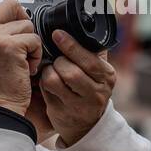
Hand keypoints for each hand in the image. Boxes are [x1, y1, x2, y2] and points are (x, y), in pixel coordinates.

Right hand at [0, 0, 41, 116]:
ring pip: (25, 23)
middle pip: (8, 3)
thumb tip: (5, 9)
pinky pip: (33, 39)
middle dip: (22, 18)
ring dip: (30, 43)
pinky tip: (27, 67)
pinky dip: (36, 54)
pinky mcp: (9, 46)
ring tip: (22, 61)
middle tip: (22, 38)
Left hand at [39, 30, 115, 145]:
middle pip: (71, 71)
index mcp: (107, 76)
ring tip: (52, 69)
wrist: (88, 125)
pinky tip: (48, 81)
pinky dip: (43, 82)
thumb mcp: (100, 72)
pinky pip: (46, 91)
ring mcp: (79, 106)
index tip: (57, 34)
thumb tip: (82, 25)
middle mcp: (96, 93)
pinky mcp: (62, 113)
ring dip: (49, 71)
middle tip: (57, 58)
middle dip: (59, 61)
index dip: (71, 46)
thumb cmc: (91, 89)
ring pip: (55, 81)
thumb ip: (94, 51)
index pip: (89, 60)